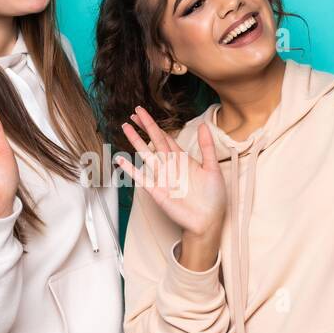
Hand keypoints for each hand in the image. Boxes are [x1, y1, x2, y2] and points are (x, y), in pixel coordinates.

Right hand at [116, 106, 226, 247]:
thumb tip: (204, 125)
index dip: (156, 125)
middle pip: (154, 141)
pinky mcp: (157, 191)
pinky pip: (141, 178)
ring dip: (136, 141)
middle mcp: (170, 166)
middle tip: (134, 112)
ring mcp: (162, 178)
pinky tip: (120, 159)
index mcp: (183, 160)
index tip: (145, 113)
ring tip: (125, 127)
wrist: (208, 221)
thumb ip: (207, 147)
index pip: (166, 137)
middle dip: (145, 126)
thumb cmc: (213, 197)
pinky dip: (131, 169)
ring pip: (146, 154)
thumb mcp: (212, 168)